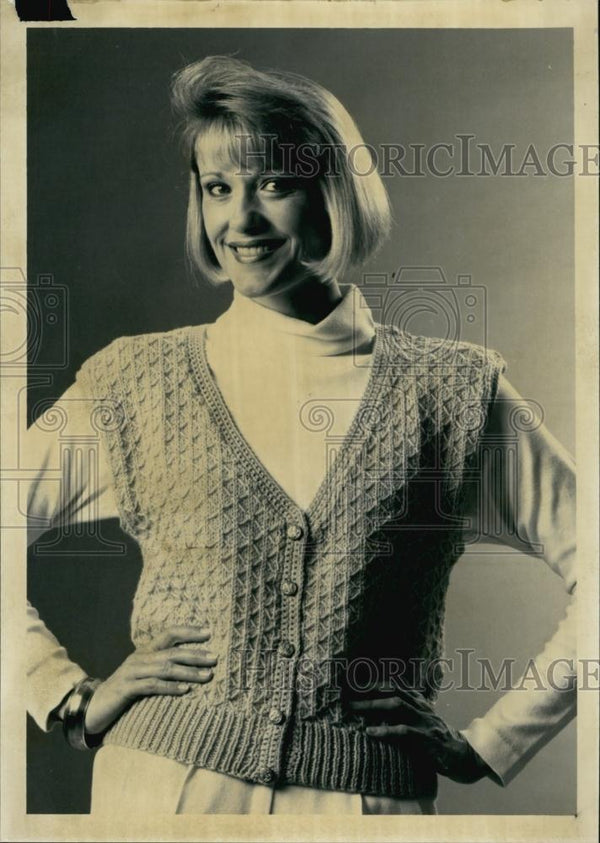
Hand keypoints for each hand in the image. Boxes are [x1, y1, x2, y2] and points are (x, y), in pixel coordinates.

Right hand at [84, 625, 216, 734]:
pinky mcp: (126, 689)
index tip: (209, 632)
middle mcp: (139, 657)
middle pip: (172, 652)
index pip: (169, 633)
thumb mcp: (143, 674)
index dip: (189, 631)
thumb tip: (192, 665)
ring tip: (207, 676)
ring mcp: (132, 672)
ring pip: (165, 669)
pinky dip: (170, 687)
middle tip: (215, 658)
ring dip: (188, 672)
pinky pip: (152, 686)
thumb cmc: (125, 691)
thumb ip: (162, 667)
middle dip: (195, 654)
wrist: (94, 707)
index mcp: (145, 651)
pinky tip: (185, 690)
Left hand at [349, 683, 491, 783]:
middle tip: (347, 691)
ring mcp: (424, 721)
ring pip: (396, 705)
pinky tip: (370, 733)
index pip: (394, 685)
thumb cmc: (437, 740)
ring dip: (373, 706)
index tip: (353, 680)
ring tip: (354, 709)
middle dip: (368, 689)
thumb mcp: (422, 721)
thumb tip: (378, 710)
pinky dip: (385, 731)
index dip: (373, 681)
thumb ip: (406, 712)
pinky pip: (403, 732)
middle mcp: (421, 706)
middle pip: (392, 689)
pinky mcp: (427, 738)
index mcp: (419, 701)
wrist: (464, 756)